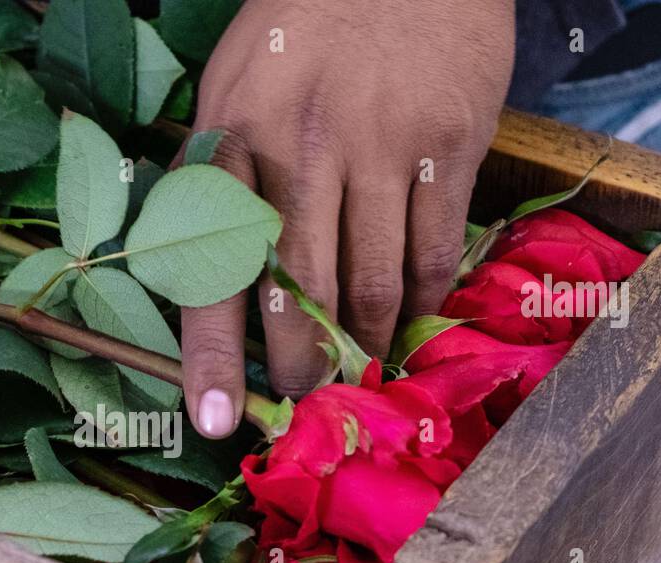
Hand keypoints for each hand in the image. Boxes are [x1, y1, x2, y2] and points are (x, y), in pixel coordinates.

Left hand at [182, 0, 514, 436]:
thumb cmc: (303, 27)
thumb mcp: (231, 86)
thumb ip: (221, 176)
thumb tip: (217, 282)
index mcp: (231, 134)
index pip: (211, 264)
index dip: (212, 355)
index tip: (216, 423)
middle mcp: (300, 145)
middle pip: (298, 293)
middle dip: (302, 366)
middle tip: (306, 398)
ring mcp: (380, 143)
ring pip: (371, 284)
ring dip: (367, 344)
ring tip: (363, 368)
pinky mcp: (448, 143)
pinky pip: (432, 252)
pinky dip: (422, 300)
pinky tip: (413, 317)